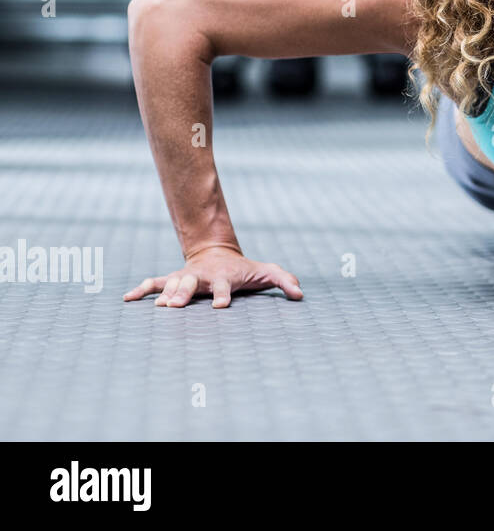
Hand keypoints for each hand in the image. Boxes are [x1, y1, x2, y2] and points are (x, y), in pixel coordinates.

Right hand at [122, 244, 303, 308]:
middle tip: (174, 307)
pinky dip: (142, 289)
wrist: (219, 252)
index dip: (222, 295)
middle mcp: (202, 276)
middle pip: (191, 283)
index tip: (219, 306)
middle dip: (183, 293)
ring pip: (172, 282)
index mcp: (225, 277)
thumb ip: (284, 280)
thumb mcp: (267, 271)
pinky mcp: (173, 278)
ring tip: (157, 306)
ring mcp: (186, 276)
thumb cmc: (245, 268)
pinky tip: (127, 298)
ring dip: (164, 293)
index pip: (224, 286)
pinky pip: (155, 282)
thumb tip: (300, 294)